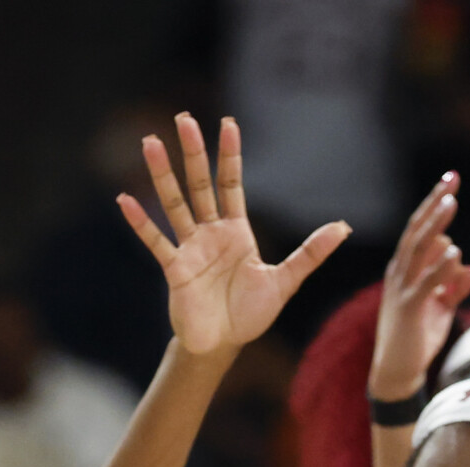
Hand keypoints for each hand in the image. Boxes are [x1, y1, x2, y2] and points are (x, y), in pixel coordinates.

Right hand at [119, 114, 349, 356]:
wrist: (222, 346)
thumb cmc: (250, 315)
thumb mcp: (285, 281)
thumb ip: (310, 253)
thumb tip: (344, 227)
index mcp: (237, 231)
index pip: (231, 183)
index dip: (229, 154)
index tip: (228, 123)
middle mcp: (211, 233)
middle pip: (199, 183)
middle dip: (193, 151)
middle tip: (183, 118)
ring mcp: (190, 248)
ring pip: (174, 203)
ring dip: (162, 174)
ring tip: (150, 144)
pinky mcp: (174, 268)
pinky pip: (156, 241)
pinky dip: (141, 222)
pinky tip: (125, 199)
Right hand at [371, 173, 469, 402]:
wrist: (396, 373)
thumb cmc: (417, 339)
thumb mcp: (441, 309)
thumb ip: (455, 287)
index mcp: (404, 271)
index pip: (419, 231)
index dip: (434, 206)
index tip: (450, 182)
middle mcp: (399, 274)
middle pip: (417, 231)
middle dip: (435, 204)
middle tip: (452, 179)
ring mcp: (401, 291)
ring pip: (418, 250)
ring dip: (435, 225)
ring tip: (451, 202)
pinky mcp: (408, 310)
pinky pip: (425, 284)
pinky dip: (439, 268)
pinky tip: (454, 251)